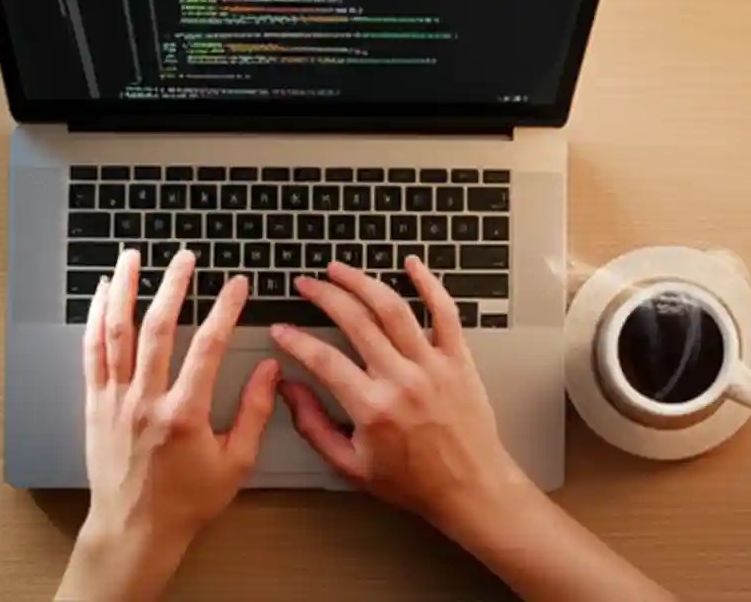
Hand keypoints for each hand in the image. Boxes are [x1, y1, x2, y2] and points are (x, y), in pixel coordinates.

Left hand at [57, 249, 278, 601]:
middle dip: (174, 286)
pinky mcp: (95, 404)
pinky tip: (101, 294)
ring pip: (116, 332)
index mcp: (184, 415)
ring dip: (124, 290)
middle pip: (157, 329)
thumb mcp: (236, 463)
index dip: (226, 310)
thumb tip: (272, 370)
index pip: (208, 347)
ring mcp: (115, 400)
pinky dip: (95, 319)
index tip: (238, 284)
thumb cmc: (187, 501)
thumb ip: (255, 412)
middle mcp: (145, 401)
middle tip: (185, 257)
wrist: (134, 529)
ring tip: (132, 257)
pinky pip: (92, 352)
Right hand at [273, 257, 533, 526]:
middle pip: (356, 320)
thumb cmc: (413, 481)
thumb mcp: (350, 466)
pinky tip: (412, 264)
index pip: (323, 359)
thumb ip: (313, 426)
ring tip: (339, 270)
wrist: (470, 487)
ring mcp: (433, 365)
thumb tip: (290, 390)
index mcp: (373, 408)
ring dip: (362, 282)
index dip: (296, 340)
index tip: (281, 329)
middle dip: (324, 295)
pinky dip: (429, 283)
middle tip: (306, 284)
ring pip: (393, 308)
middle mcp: (402, 379)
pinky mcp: (459, 359)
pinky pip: (444, 312)